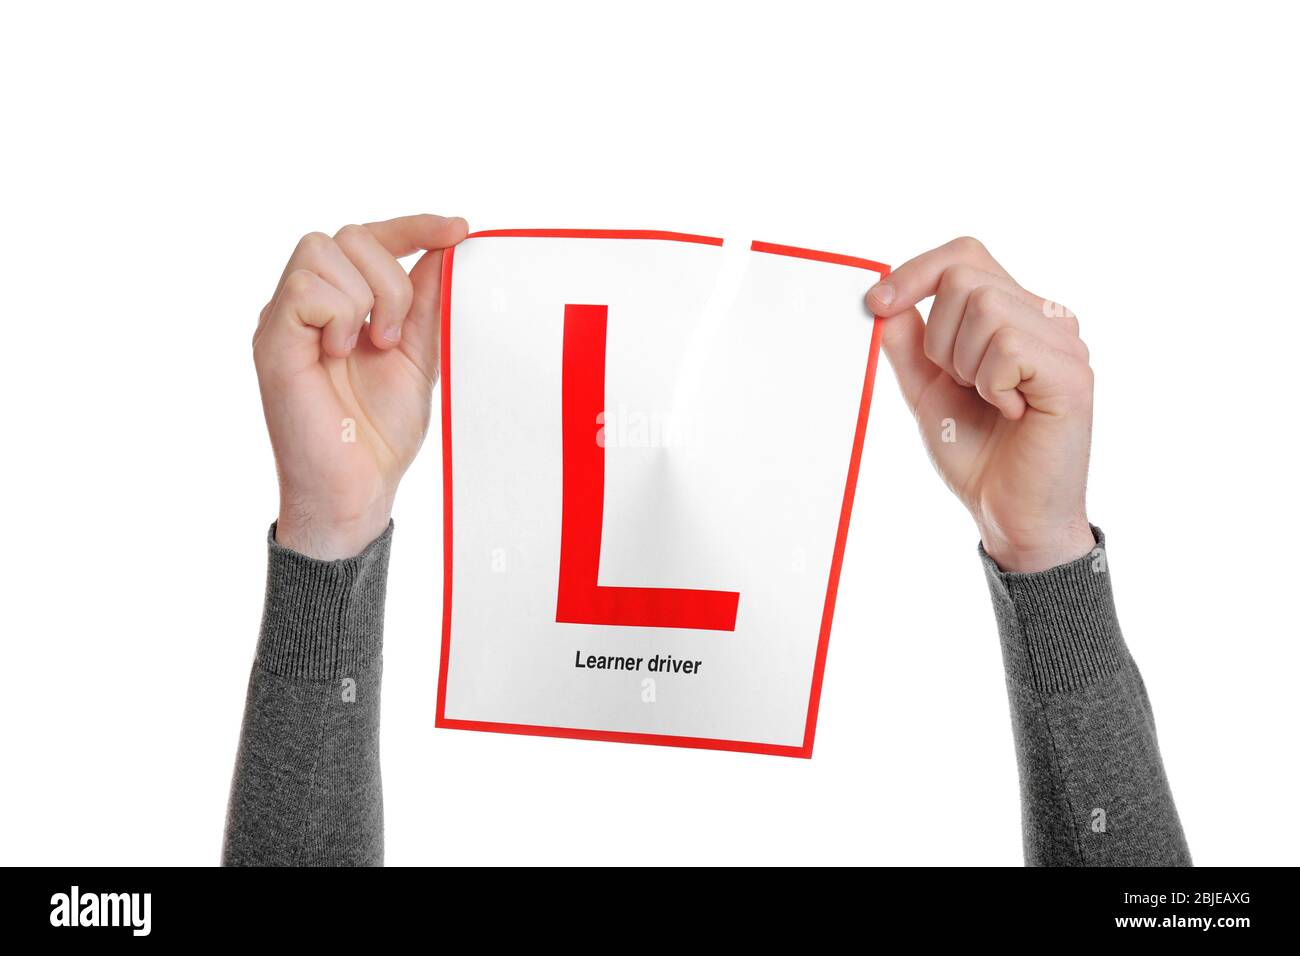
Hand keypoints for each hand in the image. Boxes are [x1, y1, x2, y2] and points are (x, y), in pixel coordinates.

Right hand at [253, 214, 468, 558]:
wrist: (357, 488)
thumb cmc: (380, 433)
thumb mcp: (418, 355)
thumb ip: (425, 302)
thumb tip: (445, 248)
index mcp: (342, 304)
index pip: (370, 238)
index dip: (413, 226)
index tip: (457, 230)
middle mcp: (307, 305)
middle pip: (348, 235)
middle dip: (389, 278)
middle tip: (392, 336)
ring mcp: (285, 320)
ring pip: (323, 251)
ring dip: (366, 298)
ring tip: (368, 348)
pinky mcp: (272, 341)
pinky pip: (306, 289)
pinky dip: (339, 317)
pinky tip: (340, 355)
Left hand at [867, 237, 1094, 572]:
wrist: (1010, 513)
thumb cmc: (979, 454)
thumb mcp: (926, 390)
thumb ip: (907, 344)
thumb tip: (886, 299)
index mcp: (1015, 314)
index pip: (964, 256)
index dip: (916, 272)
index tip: (877, 305)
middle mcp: (1047, 318)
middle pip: (965, 278)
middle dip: (938, 338)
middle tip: (960, 385)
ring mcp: (1066, 342)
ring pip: (985, 307)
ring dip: (965, 365)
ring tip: (988, 400)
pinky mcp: (1074, 373)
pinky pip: (1007, 346)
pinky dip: (990, 384)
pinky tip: (1011, 412)